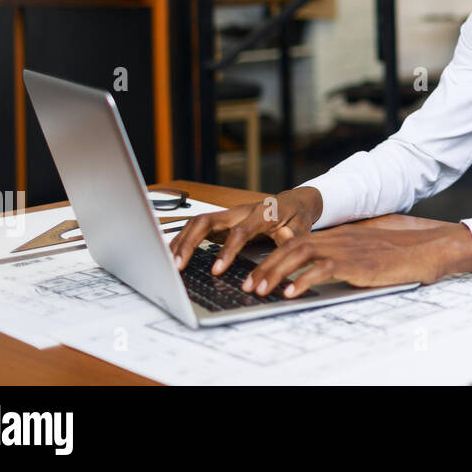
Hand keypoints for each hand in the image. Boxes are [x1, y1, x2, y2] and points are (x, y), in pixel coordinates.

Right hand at [169, 186, 322, 276]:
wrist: (294, 201)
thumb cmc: (297, 217)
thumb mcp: (301, 230)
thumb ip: (291, 242)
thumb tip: (283, 258)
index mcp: (261, 214)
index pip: (239, 232)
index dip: (227, 251)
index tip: (217, 270)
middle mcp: (240, 211)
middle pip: (207, 221)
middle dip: (190, 242)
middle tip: (177, 265)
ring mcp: (228, 215)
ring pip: (198, 222)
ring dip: (181, 241)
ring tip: (170, 263)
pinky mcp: (221, 221)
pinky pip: (197, 227)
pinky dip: (183, 239)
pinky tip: (172, 253)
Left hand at [239, 222, 471, 297]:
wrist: (427, 249)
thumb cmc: (402, 254)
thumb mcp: (369, 252)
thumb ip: (348, 256)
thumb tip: (326, 271)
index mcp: (340, 235)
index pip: (298, 241)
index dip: (274, 257)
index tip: (258, 273)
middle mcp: (339, 238)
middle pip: (292, 247)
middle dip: (266, 266)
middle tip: (249, 285)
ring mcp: (346, 248)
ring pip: (300, 255)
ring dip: (276, 273)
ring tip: (261, 290)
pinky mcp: (356, 262)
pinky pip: (323, 269)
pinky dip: (303, 280)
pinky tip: (291, 293)